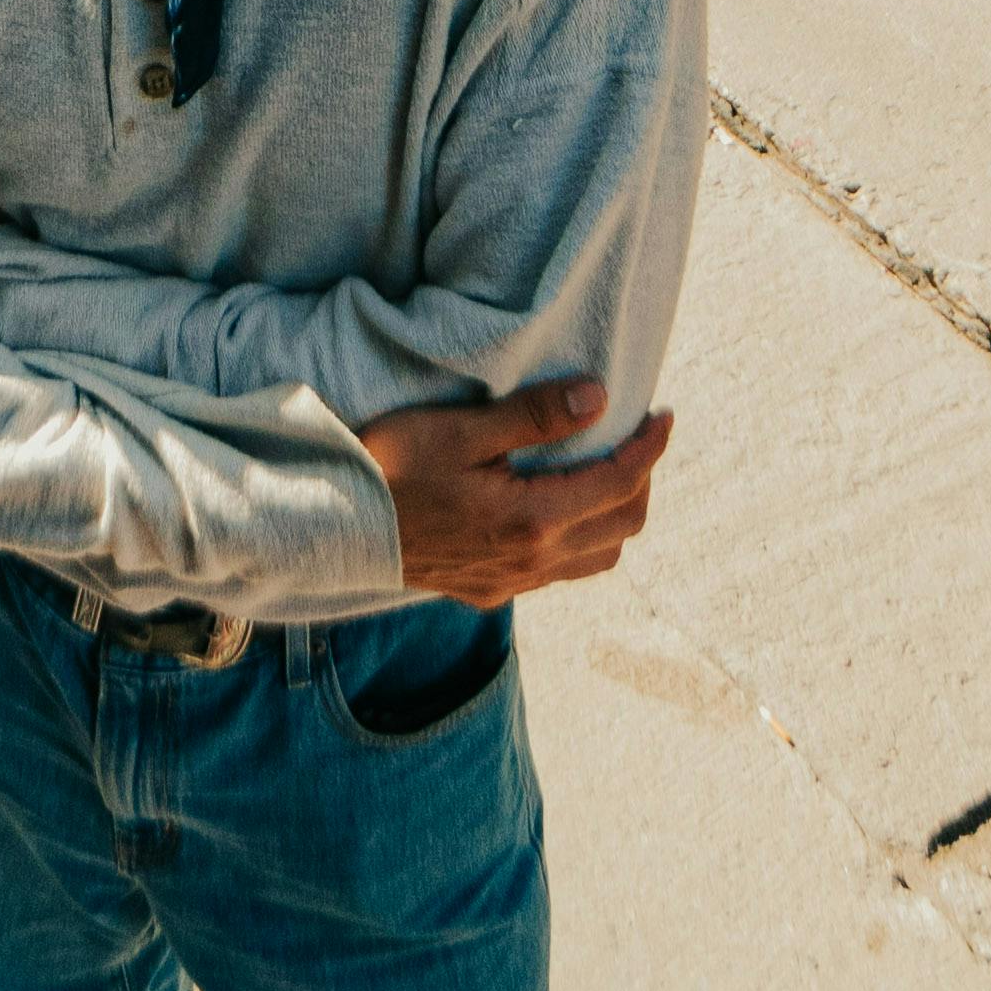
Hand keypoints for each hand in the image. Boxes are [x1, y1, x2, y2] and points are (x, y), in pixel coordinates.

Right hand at [358, 379, 673, 604]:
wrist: (327, 528)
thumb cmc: (386, 468)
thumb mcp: (458, 430)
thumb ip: (533, 416)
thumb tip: (598, 398)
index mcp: (531, 520)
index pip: (619, 484)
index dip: (650, 448)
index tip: (664, 415)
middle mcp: (531, 563)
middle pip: (622, 528)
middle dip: (639, 480)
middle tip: (635, 438)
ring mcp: (510, 584)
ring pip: (595, 559)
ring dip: (613, 515)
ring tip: (604, 472)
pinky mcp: (487, 592)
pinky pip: (557, 574)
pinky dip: (578, 540)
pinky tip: (554, 509)